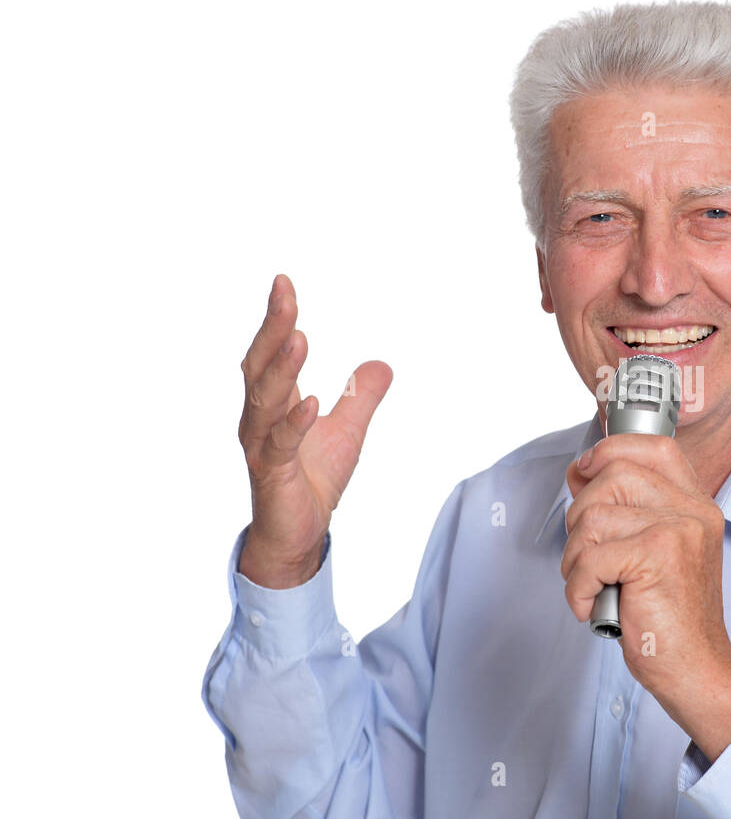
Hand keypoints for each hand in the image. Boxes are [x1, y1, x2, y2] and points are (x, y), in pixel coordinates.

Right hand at [236, 274, 392, 587]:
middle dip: (272, 329)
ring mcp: (262, 446)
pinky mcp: (273, 475)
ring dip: (281, 368)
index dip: (276, 319)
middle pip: (259, 366)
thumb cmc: (311, 482)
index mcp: (274, 403)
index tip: (284, 282)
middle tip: (284, 294)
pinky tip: (310, 402)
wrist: (297, 535)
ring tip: (299, 337)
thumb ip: (361, 397)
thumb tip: (382, 365)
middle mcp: (259, 419)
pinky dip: (294, 422)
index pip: (271, 353)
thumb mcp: (348, 431)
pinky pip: (281, 445)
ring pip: (264, 401)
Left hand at [561, 434, 730, 759]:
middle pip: (613, 475)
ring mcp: (679, 530)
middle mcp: (694, 510)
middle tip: (586, 558)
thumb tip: (580, 473)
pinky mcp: (658, 556)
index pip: (655, 446)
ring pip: (593, 517)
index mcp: (697, 504)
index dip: (610, 450)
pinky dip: (579, 587)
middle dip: (580, 517)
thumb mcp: (656, 552)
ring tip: (592, 586)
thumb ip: (628, 511)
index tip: (583, 473)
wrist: (697, 669)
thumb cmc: (670, 618)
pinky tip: (594, 605)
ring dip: (575, 559)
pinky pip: (591, 556)